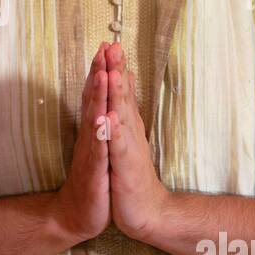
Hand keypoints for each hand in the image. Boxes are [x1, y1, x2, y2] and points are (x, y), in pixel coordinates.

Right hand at [54, 45, 111, 241]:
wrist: (77, 215)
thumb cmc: (92, 180)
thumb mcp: (99, 147)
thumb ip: (101, 121)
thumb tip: (105, 100)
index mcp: (93, 130)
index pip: (96, 95)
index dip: (101, 69)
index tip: (107, 45)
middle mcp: (89, 136)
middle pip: (93, 99)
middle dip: (98, 72)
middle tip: (104, 48)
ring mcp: (91, 153)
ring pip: (94, 119)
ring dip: (97, 96)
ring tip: (102, 73)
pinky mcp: (95, 171)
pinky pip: (98, 150)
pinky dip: (100, 134)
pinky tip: (102, 120)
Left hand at [104, 41, 163, 241]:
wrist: (145, 211)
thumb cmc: (132, 174)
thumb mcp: (127, 138)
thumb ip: (127, 108)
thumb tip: (127, 82)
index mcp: (126, 125)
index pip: (120, 91)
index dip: (115, 67)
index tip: (110, 43)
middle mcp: (129, 132)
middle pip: (122, 97)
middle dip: (117, 71)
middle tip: (113, 46)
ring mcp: (128, 149)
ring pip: (122, 117)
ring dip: (118, 95)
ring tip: (113, 73)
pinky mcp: (125, 168)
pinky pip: (118, 148)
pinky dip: (114, 133)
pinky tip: (110, 119)